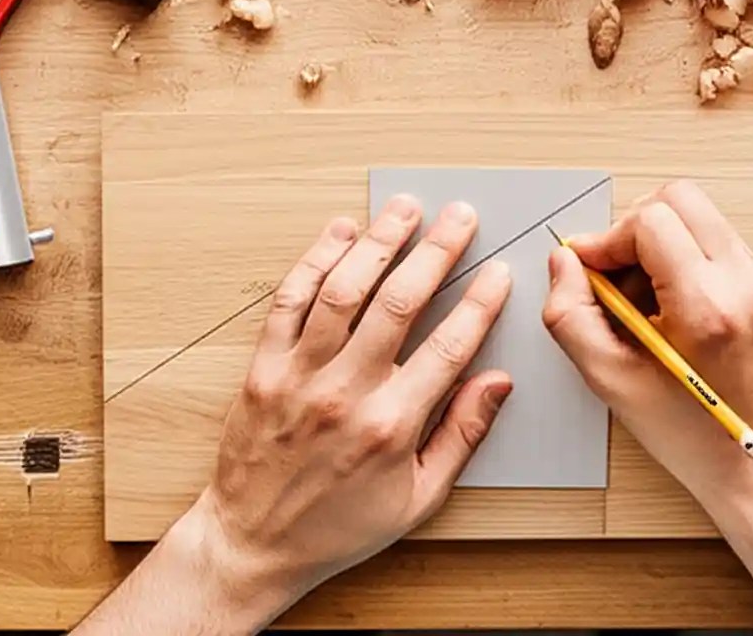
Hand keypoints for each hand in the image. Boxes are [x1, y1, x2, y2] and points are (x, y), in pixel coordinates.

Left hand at [196, 196, 512, 604]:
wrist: (253, 544)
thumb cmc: (339, 526)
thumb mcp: (419, 498)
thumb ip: (462, 435)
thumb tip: (497, 383)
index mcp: (390, 426)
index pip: (448, 347)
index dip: (480, 304)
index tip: (499, 273)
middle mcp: (345, 392)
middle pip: (399, 302)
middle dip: (436, 252)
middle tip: (460, 216)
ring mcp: (299, 376)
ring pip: (342, 290)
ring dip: (378, 242)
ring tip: (405, 209)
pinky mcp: (263, 369)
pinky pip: (289, 302)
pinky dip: (314, 261)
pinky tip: (339, 233)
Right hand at [542, 180, 752, 505]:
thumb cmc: (690, 435)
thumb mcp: (609, 379)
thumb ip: (570, 313)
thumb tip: (565, 261)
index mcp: (709, 308)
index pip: (651, 220)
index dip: (607, 237)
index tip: (588, 267)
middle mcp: (746, 284)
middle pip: (679, 199)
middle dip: (633, 229)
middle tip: (614, 278)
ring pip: (698, 217)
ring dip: (658, 245)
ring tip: (642, 301)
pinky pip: (715, 242)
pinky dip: (682, 259)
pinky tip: (668, 308)